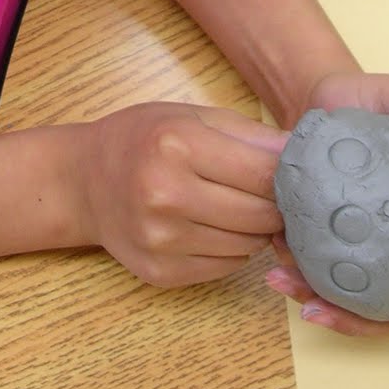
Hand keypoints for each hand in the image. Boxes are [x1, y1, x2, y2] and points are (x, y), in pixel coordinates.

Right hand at [76, 103, 288, 288]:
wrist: (82, 182)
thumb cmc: (141, 139)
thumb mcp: (192, 116)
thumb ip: (250, 135)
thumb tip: (306, 154)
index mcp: (177, 146)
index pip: (265, 173)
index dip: (292, 175)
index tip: (300, 173)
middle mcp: (167, 195)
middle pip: (261, 214)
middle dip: (279, 205)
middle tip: (278, 193)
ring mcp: (162, 240)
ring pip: (249, 245)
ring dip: (257, 229)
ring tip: (242, 206)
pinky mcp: (162, 272)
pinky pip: (227, 266)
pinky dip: (234, 248)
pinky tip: (218, 226)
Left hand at [266, 71, 388, 336]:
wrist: (322, 102)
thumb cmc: (369, 98)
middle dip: (369, 325)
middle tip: (321, 314)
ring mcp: (384, 253)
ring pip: (369, 305)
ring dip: (331, 313)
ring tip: (289, 293)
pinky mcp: (348, 251)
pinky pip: (336, 283)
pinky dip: (308, 287)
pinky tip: (276, 272)